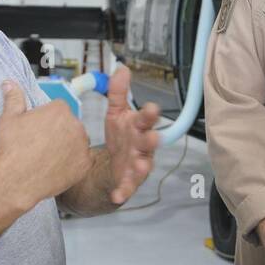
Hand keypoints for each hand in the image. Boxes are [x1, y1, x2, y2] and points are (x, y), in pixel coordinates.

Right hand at [0, 80, 92, 208]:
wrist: (16, 179)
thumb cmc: (12, 148)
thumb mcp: (9, 118)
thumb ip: (14, 98)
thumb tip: (9, 83)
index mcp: (60, 110)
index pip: (59, 109)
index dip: (47, 119)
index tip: (38, 130)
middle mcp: (76, 124)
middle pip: (70, 125)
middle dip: (59, 132)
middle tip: (41, 145)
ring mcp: (83, 145)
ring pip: (78, 142)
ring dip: (69, 147)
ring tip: (48, 157)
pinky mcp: (85, 164)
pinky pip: (83, 160)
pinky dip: (74, 164)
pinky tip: (58, 167)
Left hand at [103, 66, 160, 204]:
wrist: (111, 167)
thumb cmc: (119, 139)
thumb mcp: (116, 114)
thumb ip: (118, 93)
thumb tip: (121, 69)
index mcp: (138, 129)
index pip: (145, 120)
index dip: (149, 115)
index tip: (152, 108)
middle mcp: (141, 148)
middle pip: (147, 142)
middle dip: (150, 139)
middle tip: (152, 135)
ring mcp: (136, 166)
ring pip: (142, 165)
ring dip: (143, 165)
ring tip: (141, 164)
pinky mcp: (126, 183)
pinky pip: (126, 188)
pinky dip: (123, 192)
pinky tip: (118, 195)